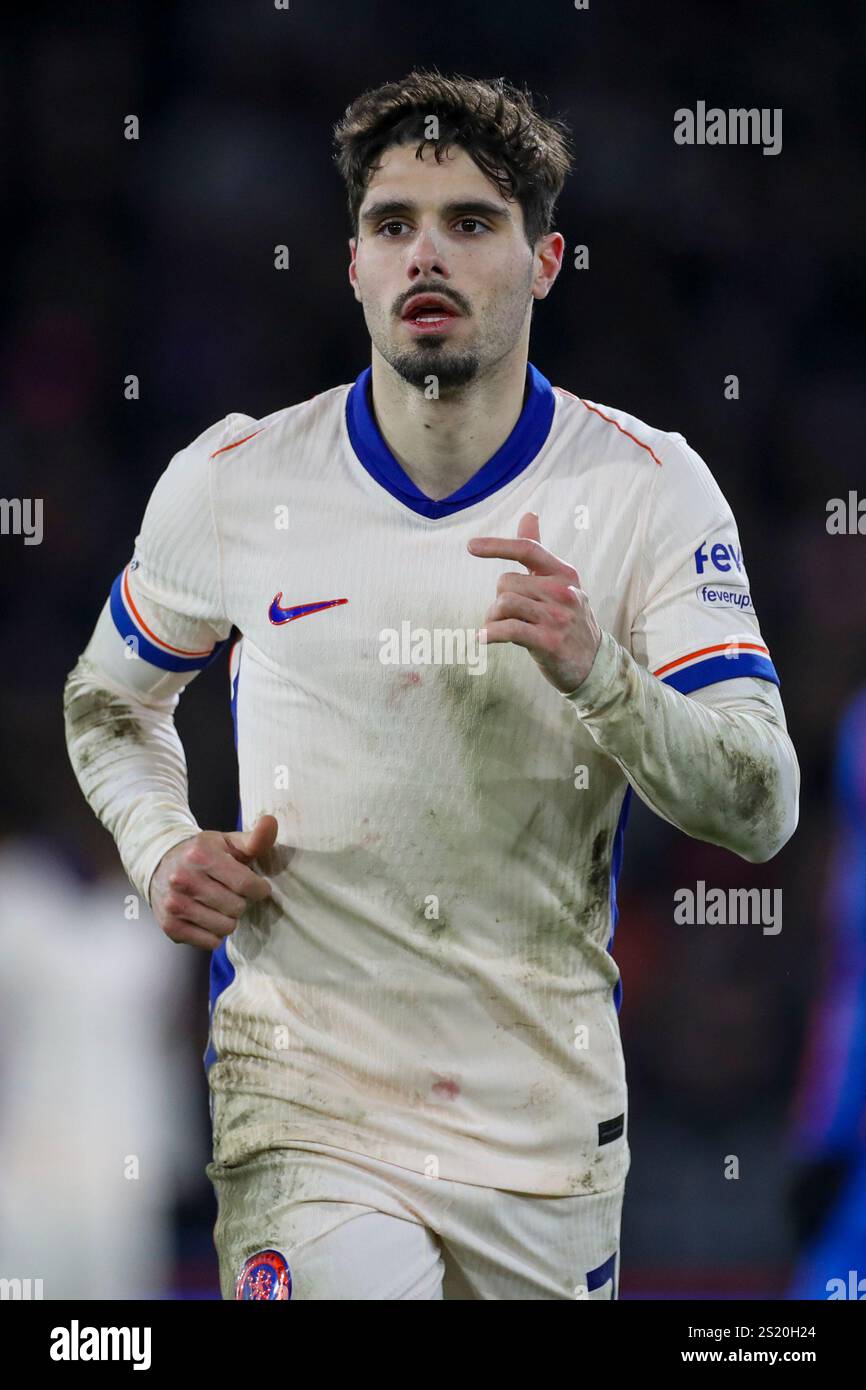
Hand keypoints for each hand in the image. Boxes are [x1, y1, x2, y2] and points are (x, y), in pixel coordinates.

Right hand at [150, 813, 277, 949]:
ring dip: (228, 919)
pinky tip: (207, 917)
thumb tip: (271, 822)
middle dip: (241, 902)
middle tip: (231, 893)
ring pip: (225, 927)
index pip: (246, 885)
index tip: (257, 886)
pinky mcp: (170, 926)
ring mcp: (174, 904)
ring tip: (219, 905)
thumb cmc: (202, 852)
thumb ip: (255, 837)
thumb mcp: (228, 841)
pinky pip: (210, 942)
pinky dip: (214, 933)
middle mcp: (183, 880)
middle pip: (237, 908)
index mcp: (201, 855)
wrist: (159, 863)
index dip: (259, 889)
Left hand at [467, 512, 601, 694]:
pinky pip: (508, 629)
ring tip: (498, 628)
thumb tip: (529, 514)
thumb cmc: (568, 620)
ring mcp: (558, 617)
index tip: (470, 546)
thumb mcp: (560, 584)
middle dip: (496, 599)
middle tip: (502, 615)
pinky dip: (489, 634)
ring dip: (492, 618)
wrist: (592, 664)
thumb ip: (539, 553)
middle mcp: (563, 591)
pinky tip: (483, 638)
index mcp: (564, 573)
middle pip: (506, 582)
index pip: (528, 549)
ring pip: (504, 604)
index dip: (497, 545)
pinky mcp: (549, 642)